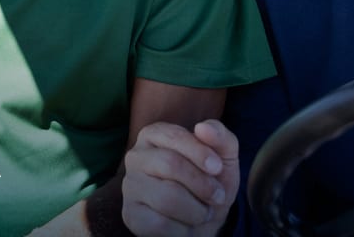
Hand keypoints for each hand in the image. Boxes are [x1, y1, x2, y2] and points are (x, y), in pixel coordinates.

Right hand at [122, 120, 237, 236]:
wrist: (203, 220)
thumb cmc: (209, 182)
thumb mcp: (223, 157)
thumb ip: (220, 136)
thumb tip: (203, 127)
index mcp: (154, 135)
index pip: (174, 136)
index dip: (200, 153)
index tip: (218, 168)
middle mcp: (136, 157)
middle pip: (170, 164)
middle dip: (202, 184)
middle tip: (217, 196)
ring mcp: (130, 186)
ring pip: (166, 197)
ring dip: (196, 211)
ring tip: (202, 212)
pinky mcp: (131, 215)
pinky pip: (159, 224)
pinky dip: (183, 229)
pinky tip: (185, 225)